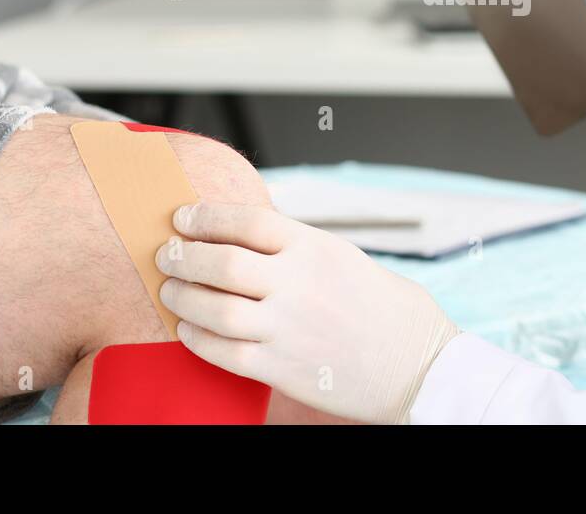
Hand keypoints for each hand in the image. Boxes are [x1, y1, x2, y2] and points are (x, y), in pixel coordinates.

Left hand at [156, 202, 458, 424]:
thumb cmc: (387, 310)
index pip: (248, 221)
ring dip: (183, 297)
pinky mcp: (283, 368)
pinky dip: (197, 339)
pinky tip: (188, 331)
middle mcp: (300, 285)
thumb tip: (246, 236)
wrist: (418, 368)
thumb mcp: (346, 259)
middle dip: (183, 255)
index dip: (206, 216)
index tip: (183, 217)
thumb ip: (299, 248)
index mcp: (317, 249)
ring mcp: (289, 328)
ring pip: (215, 308)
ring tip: (171, 292)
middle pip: (221, 261)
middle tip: (166, 254)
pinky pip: (224, 352)